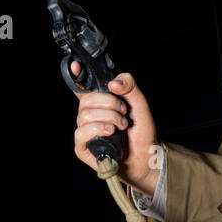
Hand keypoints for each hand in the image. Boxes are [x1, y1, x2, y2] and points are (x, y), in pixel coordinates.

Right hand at [71, 62, 159, 193]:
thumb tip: (113, 83)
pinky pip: (81, 132)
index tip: (76, 65)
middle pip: (86, 99)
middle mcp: (89, 115)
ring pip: (85, 115)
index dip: (76, 75)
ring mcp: (84, 130)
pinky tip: (110, 132)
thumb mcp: (140, 104)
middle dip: (110, 103)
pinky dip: (98, 129)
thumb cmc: (141, 132)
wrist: (145, 156)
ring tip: (121, 126)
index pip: (82, 86)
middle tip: (124, 112)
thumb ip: (130, 87)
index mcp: (99, 102)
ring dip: (109, 118)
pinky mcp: (82, 147)